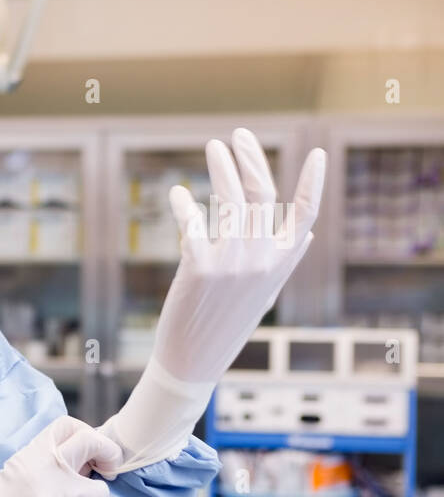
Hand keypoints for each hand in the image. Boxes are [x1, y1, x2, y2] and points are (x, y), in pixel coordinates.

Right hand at [0, 416, 123, 496]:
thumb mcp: (12, 476)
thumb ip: (42, 466)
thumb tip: (77, 466)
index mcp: (31, 455)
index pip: (69, 426)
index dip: (87, 435)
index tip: (89, 453)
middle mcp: (48, 469)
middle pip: (95, 443)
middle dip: (110, 455)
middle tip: (106, 471)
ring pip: (101, 493)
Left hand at [155, 128, 326, 384]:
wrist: (192, 360)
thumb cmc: (226, 324)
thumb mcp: (263, 293)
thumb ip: (284, 260)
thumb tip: (305, 233)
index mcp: (281, 263)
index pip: (306, 214)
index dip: (313, 183)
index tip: (319, 154)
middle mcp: (261, 259)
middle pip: (263, 194)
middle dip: (251, 159)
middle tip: (238, 135)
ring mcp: (232, 262)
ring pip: (231, 199)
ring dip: (222, 168)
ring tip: (213, 147)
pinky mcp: (200, 267)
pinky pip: (193, 222)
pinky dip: (184, 203)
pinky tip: (177, 193)